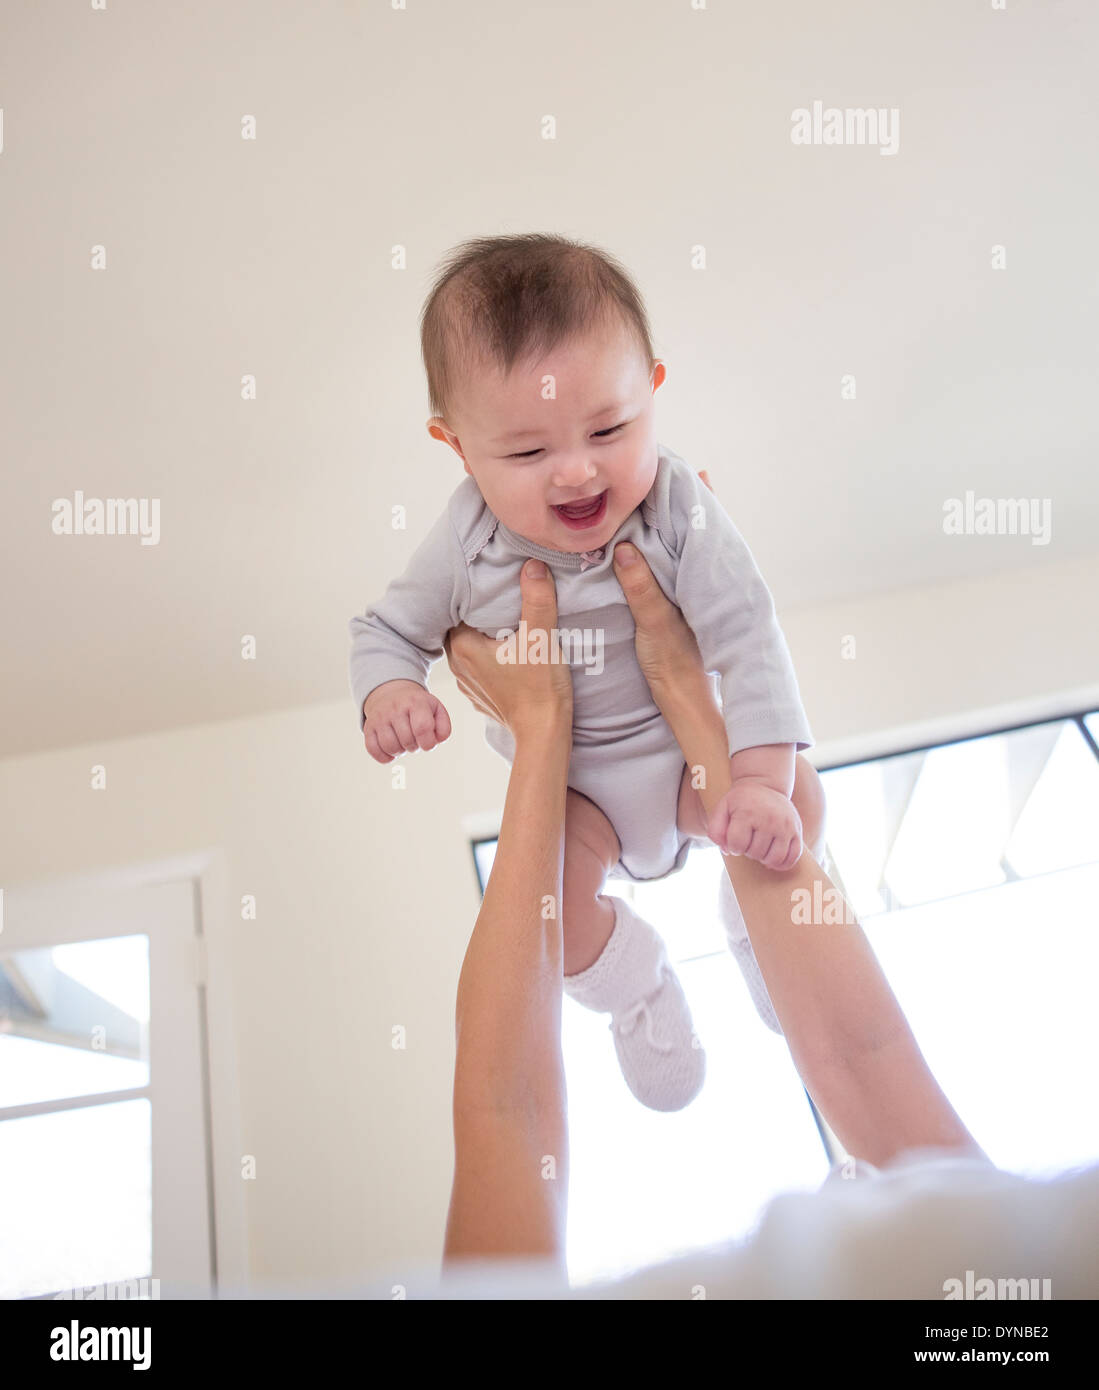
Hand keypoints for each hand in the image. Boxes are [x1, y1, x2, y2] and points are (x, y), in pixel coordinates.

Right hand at [362, 678, 451, 762]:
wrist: (392, 692)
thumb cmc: (418, 706)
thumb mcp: (436, 709)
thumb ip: (443, 728)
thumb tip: (436, 741)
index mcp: (415, 702)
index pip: (422, 728)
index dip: (428, 743)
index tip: (428, 742)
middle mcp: (395, 708)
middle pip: (407, 741)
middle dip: (415, 746)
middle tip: (414, 738)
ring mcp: (380, 717)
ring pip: (390, 747)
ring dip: (400, 751)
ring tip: (403, 741)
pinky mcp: (369, 727)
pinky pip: (373, 750)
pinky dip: (384, 756)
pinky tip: (392, 750)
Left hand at [444, 558, 572, 738]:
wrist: (544, 734)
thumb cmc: (540, 687)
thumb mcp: (541, 638)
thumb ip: (537, 599)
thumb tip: (533, 565)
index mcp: (464, 646)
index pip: (459, 608)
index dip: (474, 595)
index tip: (491, 585)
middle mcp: (458, 665)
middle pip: (461, 627)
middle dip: (476, 614)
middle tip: (497, 599)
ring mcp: (468, 684)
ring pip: (468, 648)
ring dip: (482, 636)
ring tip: (503, 624)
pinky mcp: (481, 697)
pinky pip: (478, 668)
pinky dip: (488, 657)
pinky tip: (506, 653)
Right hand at [611, 468, 719, 717]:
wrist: (687, 703)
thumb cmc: (678, 667)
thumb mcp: (654, 626)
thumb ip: (642, 588)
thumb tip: (624, 548)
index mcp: (705, 580)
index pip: (706, 528)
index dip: (699, 498)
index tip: (687, 469)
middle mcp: (701, 583)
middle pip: (694, 533)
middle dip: (681, 505)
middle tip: (663, 472)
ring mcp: (689, 595)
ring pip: (681, 551)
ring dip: (666, 528)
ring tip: (645, 498)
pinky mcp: (674, 607)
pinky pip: (667, 569)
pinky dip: (655, 552)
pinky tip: (636, 543)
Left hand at [708, 779, 803, 871]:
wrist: (765, 784)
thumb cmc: (741, 801)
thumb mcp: (722, 808)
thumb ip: (716, 830)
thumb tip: (727, 850)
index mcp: (747, 813)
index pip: (737, 845)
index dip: (733, 847)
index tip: (735, 839)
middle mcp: (769, 819)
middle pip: (755, 853)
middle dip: (748, 851)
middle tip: (749, 840)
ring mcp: (785, 825)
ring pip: (774, 859)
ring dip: (764, 859)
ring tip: (760, 848)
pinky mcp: (797, 830)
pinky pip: (793, 857)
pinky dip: (783, 863)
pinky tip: (773, 858)